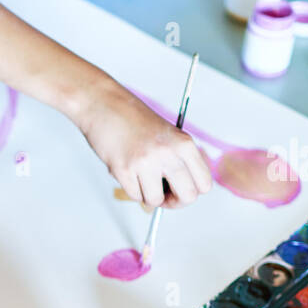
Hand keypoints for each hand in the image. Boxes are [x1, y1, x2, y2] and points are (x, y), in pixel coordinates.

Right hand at [73, 84, 212, 207]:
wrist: (104, 105)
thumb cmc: (133, 119)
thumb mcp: (167, 135)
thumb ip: (178, 160)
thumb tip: (180, 193)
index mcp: (184, 143)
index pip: (203, 184)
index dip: (192, 193)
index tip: (180, 191)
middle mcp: (168, 152)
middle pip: (187, 197)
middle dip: (173, 202)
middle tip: (163, 195)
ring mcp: (146, 162)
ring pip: (156, 200)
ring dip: (148, 196)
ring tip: (140, 179)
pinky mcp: (124, 169)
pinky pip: (135, 196)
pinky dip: (132, 190)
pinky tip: (128, 173)